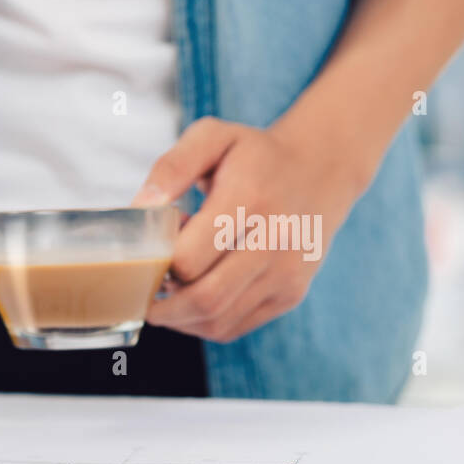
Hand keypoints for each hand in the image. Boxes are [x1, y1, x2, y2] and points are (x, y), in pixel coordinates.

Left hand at [132, 116, 364, 342]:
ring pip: (216, 321)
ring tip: (170, 289)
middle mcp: (276, 241)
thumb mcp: (213, 136)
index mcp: (250, 200)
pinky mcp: (290, 295)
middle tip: (146, 286)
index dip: (158, 262)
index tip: (151, 250)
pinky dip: (200, 323)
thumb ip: (171, 167)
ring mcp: (287, 273)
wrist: (322, 169)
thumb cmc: (254, 155)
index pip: (188, 258)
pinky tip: (191, 299)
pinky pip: (232, 327)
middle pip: (203, 298)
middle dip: (162, 302)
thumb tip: (141, 209)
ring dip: (178, 316)